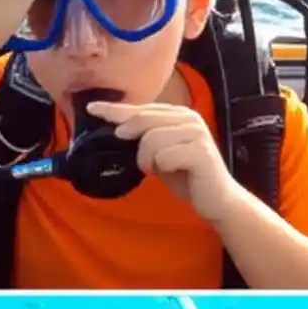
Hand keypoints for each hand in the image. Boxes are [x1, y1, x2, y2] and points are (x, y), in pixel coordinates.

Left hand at [87, 101, 244, 222]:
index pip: (140, 108)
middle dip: (133, 140)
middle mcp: (188, 118)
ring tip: (159, 170)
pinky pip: (164, 156)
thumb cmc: (186, 176)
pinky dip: (162, 167)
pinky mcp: (200, 151)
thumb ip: (144, 138)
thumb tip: (116, 128)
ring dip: (148, 160)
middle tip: (141, 160)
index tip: (91, 109)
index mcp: (178, 114)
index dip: (115, 109)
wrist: (216, 199)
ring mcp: (196, 133)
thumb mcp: (160, 153)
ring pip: (150, 139)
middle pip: (142, 119)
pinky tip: (174, 172)